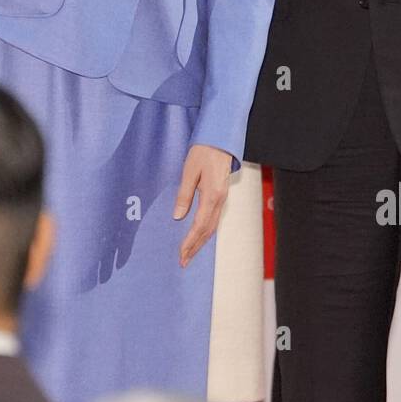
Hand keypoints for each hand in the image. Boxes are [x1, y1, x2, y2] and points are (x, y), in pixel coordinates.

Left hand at [173, 143, 231, 266]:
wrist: (220, 140)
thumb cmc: (204, 152)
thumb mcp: (189, 172)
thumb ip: (184, 195)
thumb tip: (177, 216)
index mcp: (212, 195)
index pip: (199, 226)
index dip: (189, 242)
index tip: (181, 254)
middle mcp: (220, 200)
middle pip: (208, 231)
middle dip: (195, 248)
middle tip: (184, 261)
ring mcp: (222, 199)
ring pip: (212, 227)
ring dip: (201, 242)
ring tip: (190, 253)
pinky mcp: (221, 196)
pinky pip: (214, 219)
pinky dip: (206, 232)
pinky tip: (199, 235)